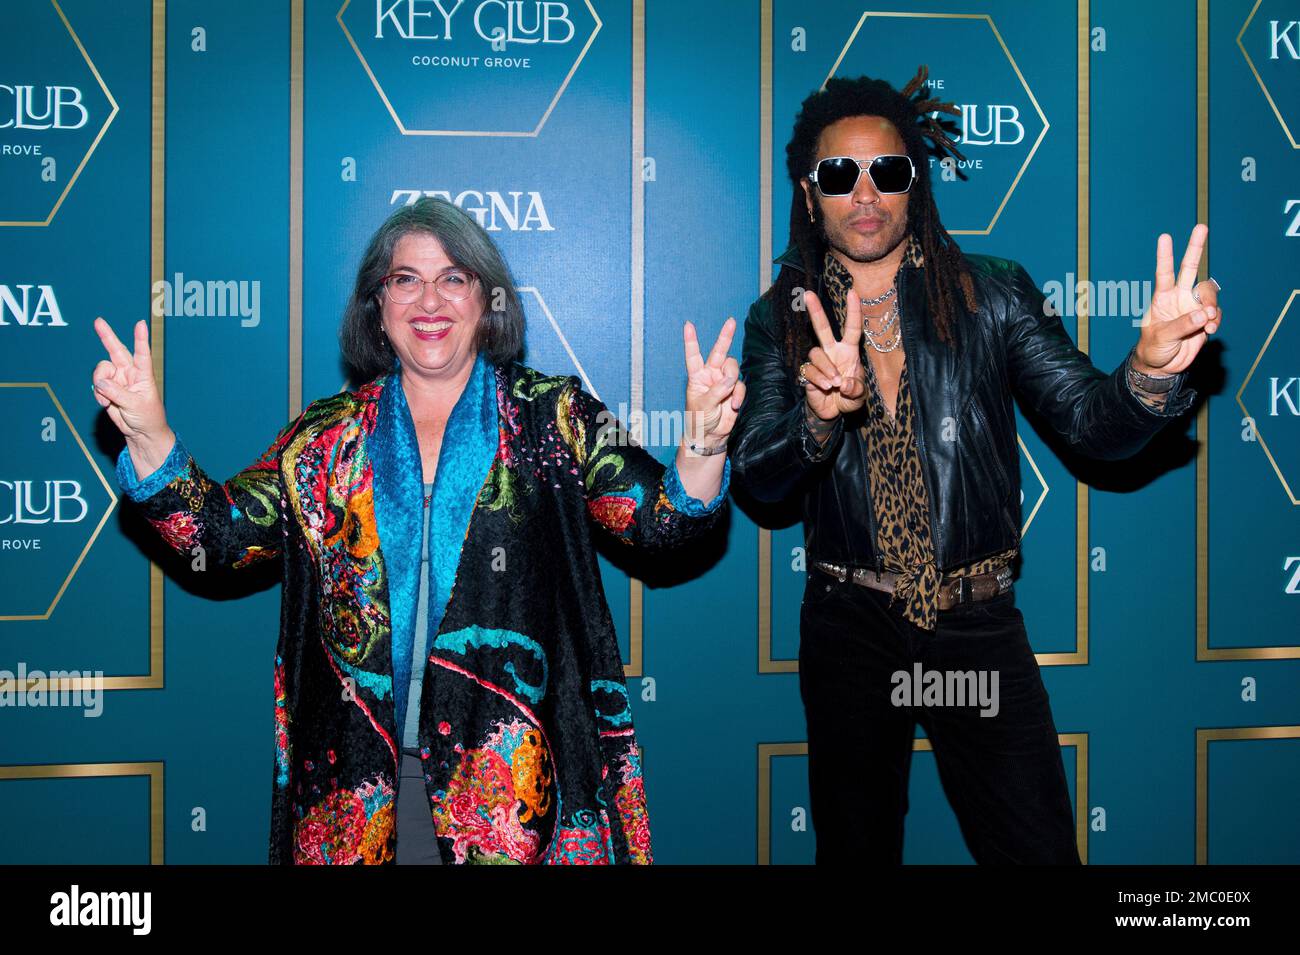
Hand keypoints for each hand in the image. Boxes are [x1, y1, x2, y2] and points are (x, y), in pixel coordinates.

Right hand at [92, 318, 170, 444]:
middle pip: (116, 351)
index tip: (140, 324)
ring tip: (108, 400)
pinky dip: (98, 394)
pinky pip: (96, 385)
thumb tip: (101, 382)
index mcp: (143, 375)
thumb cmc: (147, 417)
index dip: (140, 339)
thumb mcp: (135, 405)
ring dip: (100, 385)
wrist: (140, 432)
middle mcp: (129, 373)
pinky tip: (106, 403)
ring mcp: (117, 379)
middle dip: (106, 336)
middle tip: (98, 321)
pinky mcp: (107, 388)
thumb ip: (117, 393)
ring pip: (101, 371)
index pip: (142, 354)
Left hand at [682, 317, 744, 448]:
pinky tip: (733, 405)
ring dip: (732, 382)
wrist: (710, 436)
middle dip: (725, 336)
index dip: (691, 341)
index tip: (688, 325)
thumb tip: (731, 379)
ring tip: (729, 400)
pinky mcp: (735, 391)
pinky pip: (740, 385)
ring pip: (733, 370)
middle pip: (719, 352)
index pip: (693, 356)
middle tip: (731, 321)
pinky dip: (738, 395)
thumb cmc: (699, 420)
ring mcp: (724, 382)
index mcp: (697, 376)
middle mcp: (711, 375)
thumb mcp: (702, 405)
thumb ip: (716, 391)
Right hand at [801, 290, 865, 419]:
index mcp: (849, 351)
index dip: (853, 311)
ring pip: (816, 353)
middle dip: (815, 311)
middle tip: (808, 295)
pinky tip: (826, 387)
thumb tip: (844, 383)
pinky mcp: (808, 374)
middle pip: (822, 328)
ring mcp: (819, 362)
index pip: (852, 328)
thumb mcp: (860, 395)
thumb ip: (855, 389)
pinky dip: (819, 379)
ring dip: (827, 368)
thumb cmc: (849, 398)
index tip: (852, 292)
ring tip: (834, 384)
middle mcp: (832, 352)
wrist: (834, 412)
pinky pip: (809, 370)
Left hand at [1133, 224, 1220, 374]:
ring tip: (1208, 322)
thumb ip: (1181, 325)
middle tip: (1201, 227)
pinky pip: (1216, 312)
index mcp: (1162, 298)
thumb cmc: (1154, 348)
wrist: (1163, 365)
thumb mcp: (1161, 337)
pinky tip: (1210, 329)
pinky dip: (1216, 320)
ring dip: (1212, 305)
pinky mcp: (1205, 319)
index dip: (1164, 256)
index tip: (1164, 237)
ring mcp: (1193, 306)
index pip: (1164, 273)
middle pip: (1190, 268)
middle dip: (1195, 247)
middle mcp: (1179, 297)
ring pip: (1209, 293)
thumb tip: (1204, 314)